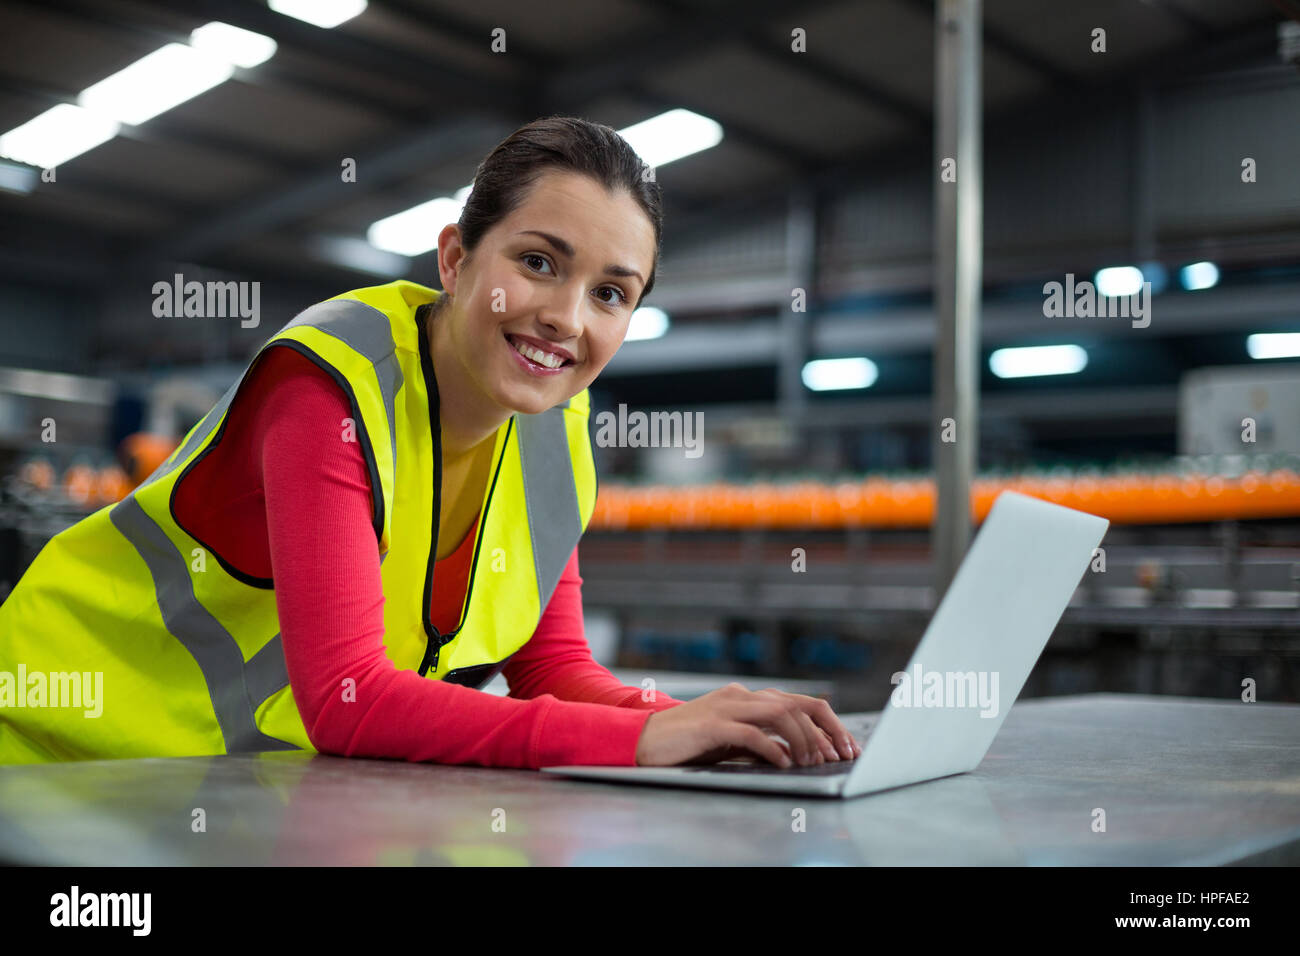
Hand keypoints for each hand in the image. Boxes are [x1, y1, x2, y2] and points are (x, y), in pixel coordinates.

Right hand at [634, 683, 861, 767]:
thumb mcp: (731, 740)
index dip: (828, 723)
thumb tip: (796, 753)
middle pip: (798, 703)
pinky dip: (773, 749)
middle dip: (827, 729)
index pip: (800, 702)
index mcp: (748, 697)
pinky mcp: (712, 724)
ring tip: (815, 761)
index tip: (845, 746)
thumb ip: (761, 740)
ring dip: (804, 739)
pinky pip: (751, 733)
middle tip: (841, 755)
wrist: (645, 739)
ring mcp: (727, 706)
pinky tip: (785, 763)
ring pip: (780, 713)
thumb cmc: (689, 742)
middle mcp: (741, 696)